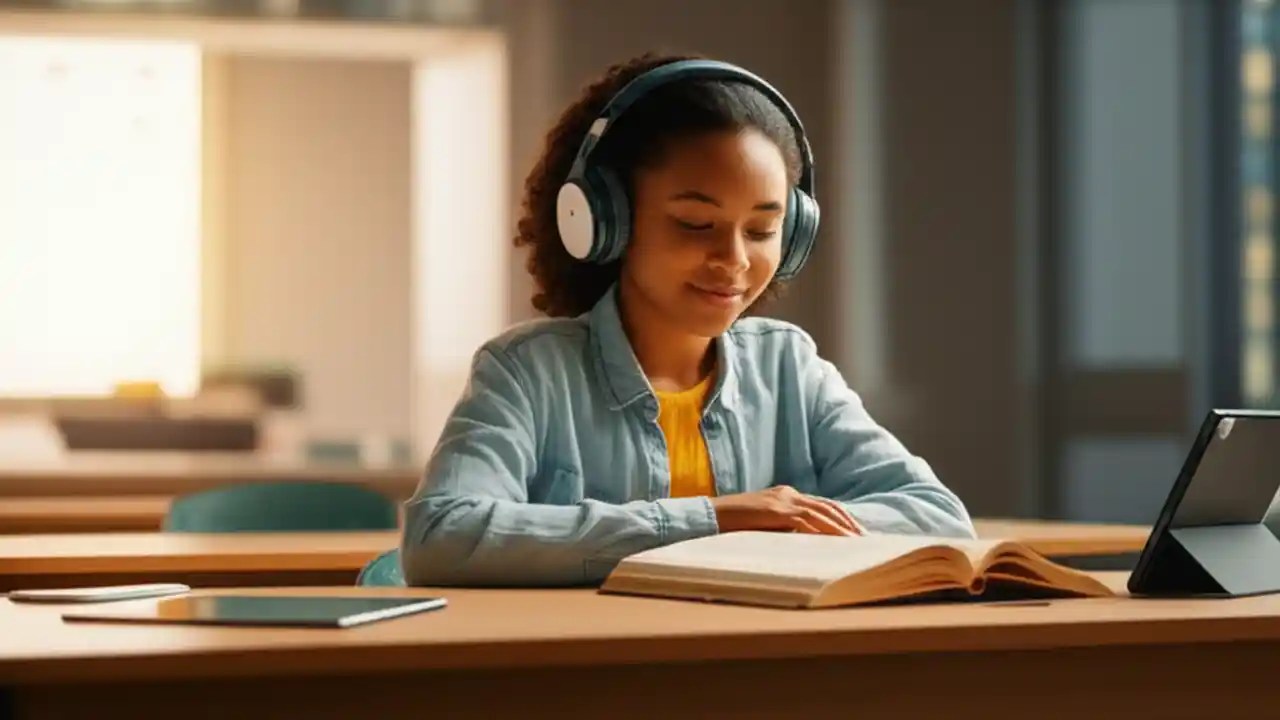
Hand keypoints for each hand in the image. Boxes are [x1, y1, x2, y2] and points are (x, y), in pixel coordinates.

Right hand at [710, 486, 862, 535]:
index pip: (822, 505)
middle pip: (827, 506)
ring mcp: (781, 501)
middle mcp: (787, 493)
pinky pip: (804, 521)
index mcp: (786, 495)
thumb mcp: (764, 524)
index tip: (856, 532)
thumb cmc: (734, 524)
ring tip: (856, 542)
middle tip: (866, 538)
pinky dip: (822, 531)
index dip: (841, 518)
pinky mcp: (774, 511)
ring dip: (841, 528)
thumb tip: (805, 542)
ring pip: (820, 513)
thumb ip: (784, 527)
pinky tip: (833, 541)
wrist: (710, 516)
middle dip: (848, 522)